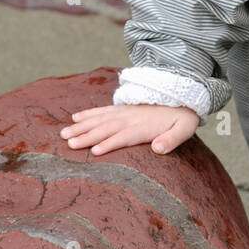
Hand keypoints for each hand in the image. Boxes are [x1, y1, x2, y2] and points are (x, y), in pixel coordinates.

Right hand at [59, 103, 199, 155]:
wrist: (183, 96)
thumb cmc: (184, 118)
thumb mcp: (185, 129)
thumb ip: (172, 139)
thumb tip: (158, 148)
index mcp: (144, 127)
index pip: (124, 137)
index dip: (110, 144)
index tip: (94, 151)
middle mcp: (130, 118)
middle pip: (106, 128)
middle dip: (87, 136)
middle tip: (69, 144)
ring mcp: (125, 112)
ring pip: (99, 119)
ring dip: (81, 126)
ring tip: (64, 133)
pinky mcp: (123, 108)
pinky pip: (102, 110)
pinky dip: (88, 113)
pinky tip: (75, 117)